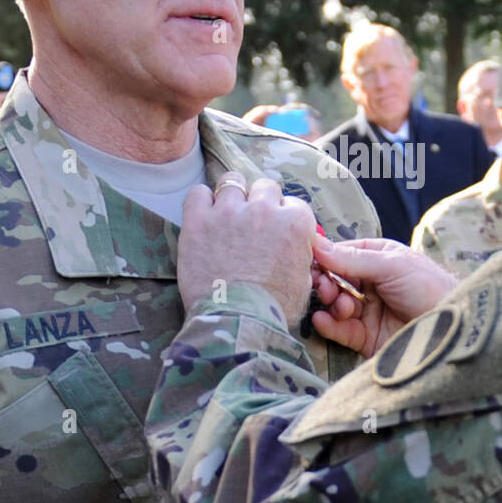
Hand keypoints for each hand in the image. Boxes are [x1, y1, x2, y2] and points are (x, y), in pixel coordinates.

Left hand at [178, 172, 316, 327]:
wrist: (238, 321)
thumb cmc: (274, 310)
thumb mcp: (303, 283)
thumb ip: (300, 257)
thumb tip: (297, 252)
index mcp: (295, 223)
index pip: (293, 204)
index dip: (284, 217)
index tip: (276, 230)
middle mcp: (265, 209)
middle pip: (264, 186)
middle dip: (259, 202)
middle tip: (251, 224)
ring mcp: (230, 211)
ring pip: (232, 181)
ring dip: (232, 195)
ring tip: (226, 214)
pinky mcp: (199, 220)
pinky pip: (198, 193)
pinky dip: (201, 202)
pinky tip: (203, 216)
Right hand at [310, 236, 457, 357]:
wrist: (452, 329)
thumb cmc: (430, 288)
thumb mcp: (392, 265)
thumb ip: (353, 258)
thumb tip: (316, 245)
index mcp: (377, 257)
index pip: (340, 254)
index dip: (323, 259)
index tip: (309, 264)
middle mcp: (370, 282)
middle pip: (333, 280)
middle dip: (324, 283)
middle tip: (324, 288)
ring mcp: (367, 310)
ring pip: (334, 305)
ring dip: (330, 303)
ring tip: (339, 305)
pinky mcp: (366, 337)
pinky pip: (339, 330)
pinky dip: (327, 325)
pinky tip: (322, 320)